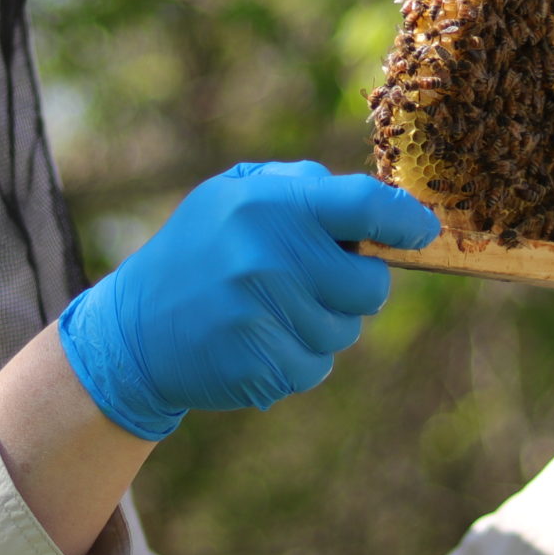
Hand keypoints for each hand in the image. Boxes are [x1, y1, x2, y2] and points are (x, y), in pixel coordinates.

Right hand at [57, 162, 440, 438]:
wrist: (132, 332)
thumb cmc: (197, 252)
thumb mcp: (232, 195)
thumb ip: (302, 188)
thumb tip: (382, 205)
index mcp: (269, 205)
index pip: (365, 205)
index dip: (406, 220)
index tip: (421, 231)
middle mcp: (269, 256)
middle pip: (370, 285)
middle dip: (355, 285)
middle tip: (314, 280)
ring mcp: (264, 315)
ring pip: (345, 331)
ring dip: (323, 324)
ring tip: (270, 311)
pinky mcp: (260, 364)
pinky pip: (316, 367)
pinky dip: (297, 359)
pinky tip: (257, 341)